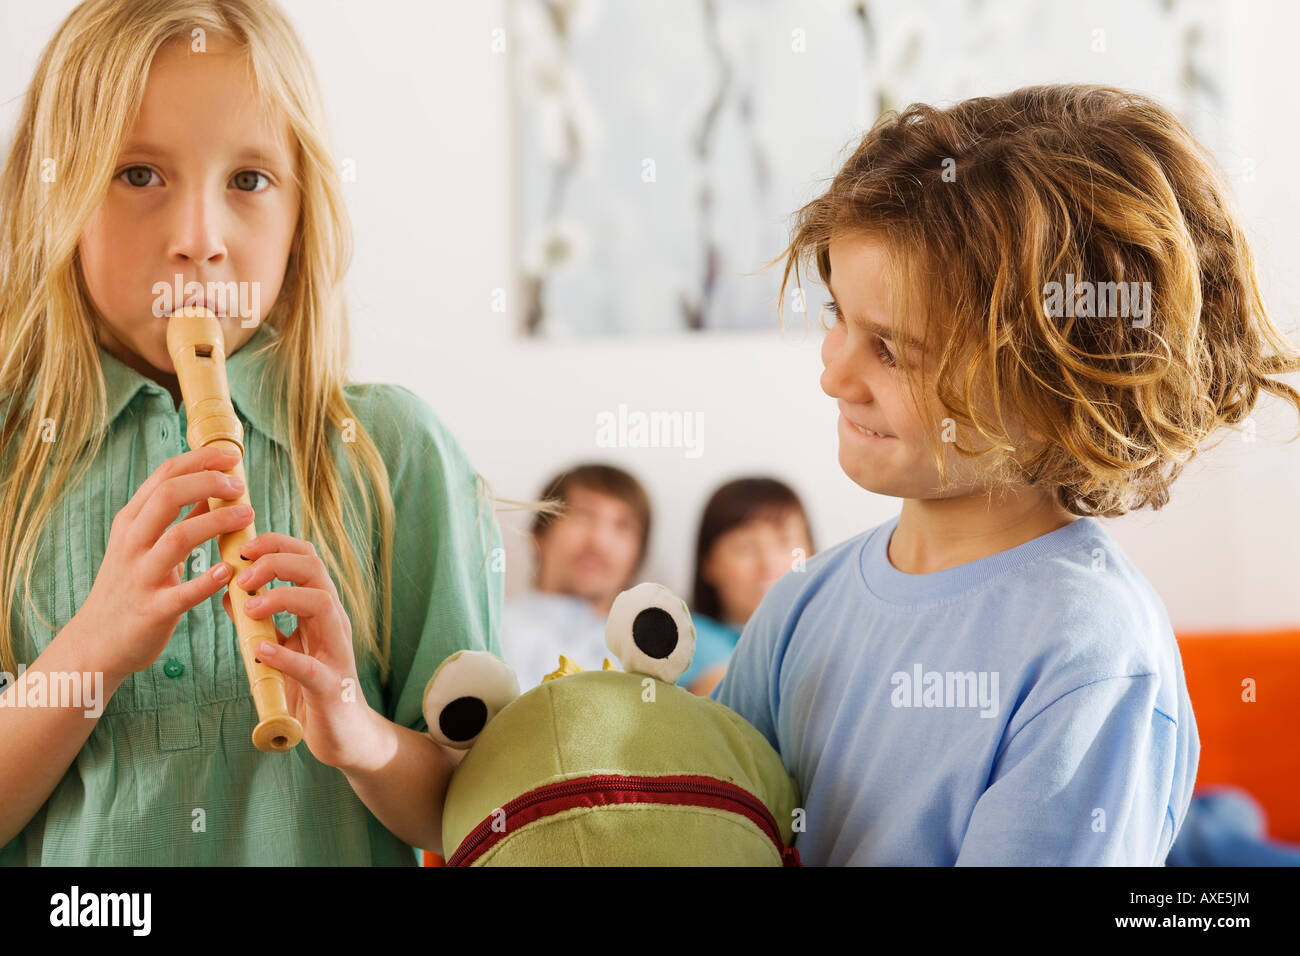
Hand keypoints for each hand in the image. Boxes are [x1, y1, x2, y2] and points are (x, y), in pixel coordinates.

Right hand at [75, 445, 253, 679]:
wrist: (96, 644)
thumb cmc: (129, 588)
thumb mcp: (145, 546)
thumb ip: (177, 518)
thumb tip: (214, 488)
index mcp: (131, 523)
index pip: (164, 476)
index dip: (200, 460)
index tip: (231, 456)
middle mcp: (131, 543)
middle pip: (168, 496)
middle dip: (208, 482)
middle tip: (241, 485)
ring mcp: (139, 576)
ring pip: (178, 537)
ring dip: (217, 522)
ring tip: (248, 516)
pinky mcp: (152, 610)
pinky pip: (183, 592)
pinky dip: (208, 580)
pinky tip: (230, 570)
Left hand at [222, 532, 374, 770]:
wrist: (344, 735)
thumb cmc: (312, 688)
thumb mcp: (284, 646)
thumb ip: (262, 621)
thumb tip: (230, 592)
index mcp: (322, 609)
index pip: (306, 557)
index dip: (276, 544)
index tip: (243, 548)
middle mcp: (334, 621)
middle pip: (315, 569)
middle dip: (276, 562)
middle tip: (242, 576)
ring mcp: (336, 652)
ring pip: (321, 603)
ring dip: (282, 597)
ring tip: (250, 608)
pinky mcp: (331, 686)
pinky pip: (311, 666)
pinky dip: (284, 655)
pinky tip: (259, 651)